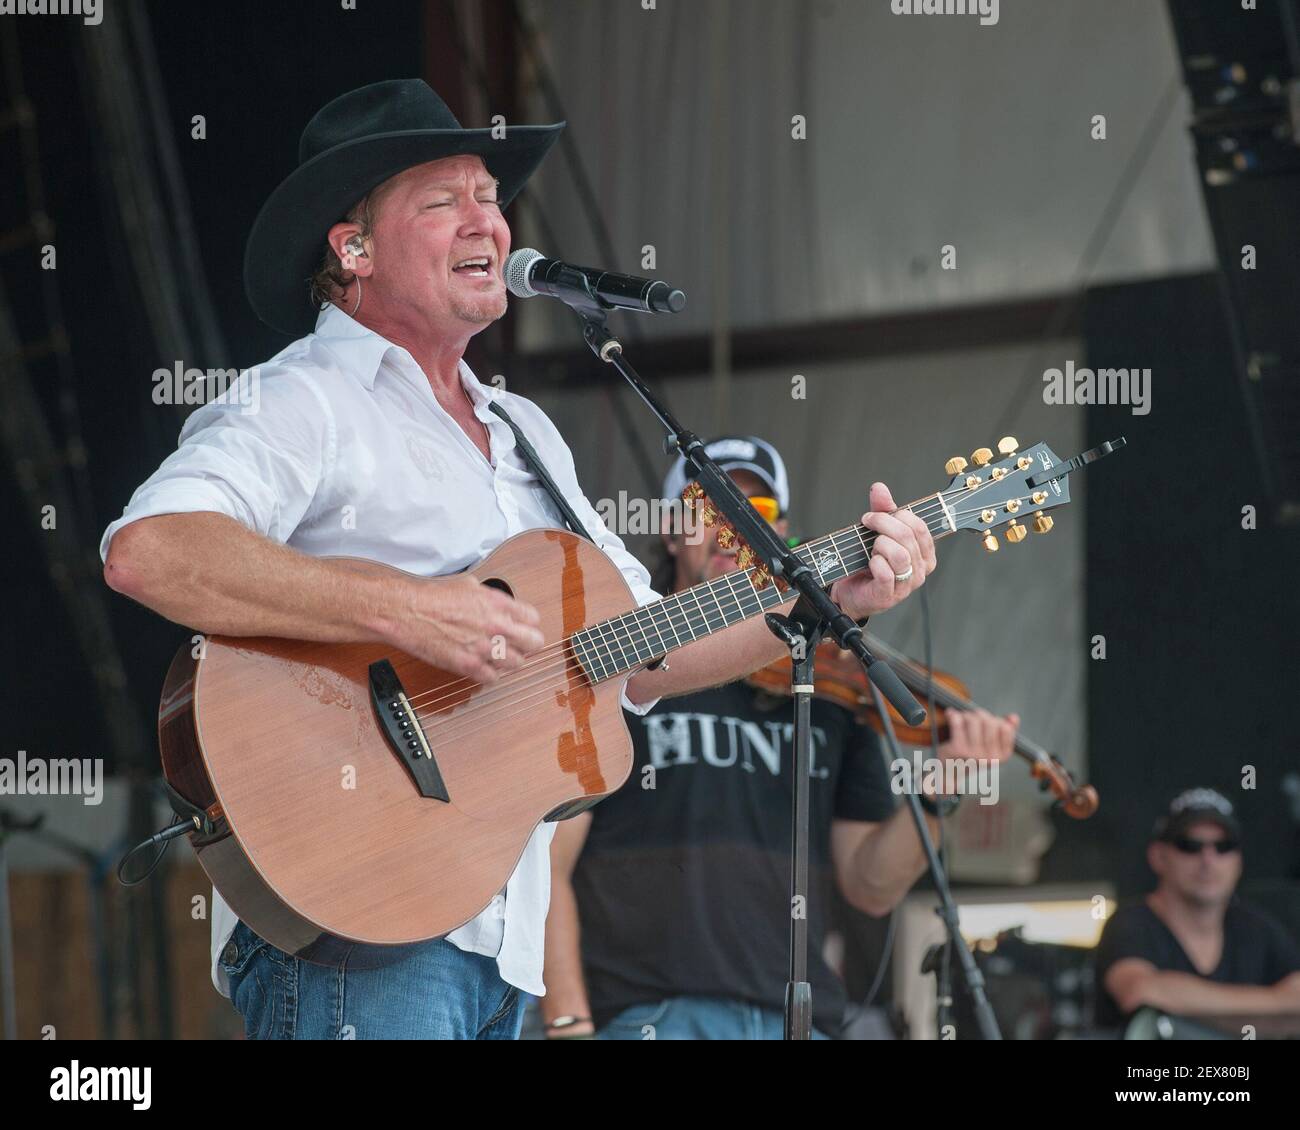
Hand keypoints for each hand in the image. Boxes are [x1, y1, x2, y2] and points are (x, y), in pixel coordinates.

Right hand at [381, 573, 544, 684]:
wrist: (407, 611)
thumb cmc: (432, 596)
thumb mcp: (469, 584)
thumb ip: (491, 598)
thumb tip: (501, 605)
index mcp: (498, 603)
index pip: (533, 618)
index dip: (527, 623)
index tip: (521, 627)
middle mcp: (496, 625)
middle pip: (534, 642)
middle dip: (527, 643)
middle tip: (517, 644)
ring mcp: (484, 647)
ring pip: (517, 664)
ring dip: (508, 661)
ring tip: (497, 656)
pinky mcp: (469, 665)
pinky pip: (493, 678)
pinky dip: (488, 675)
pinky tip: (480, 666)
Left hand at [829, 482, 936, 618]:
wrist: (850, 591)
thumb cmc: (868, 563)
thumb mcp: (877, 533)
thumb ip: (882, 511)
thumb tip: (879, 488)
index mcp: (924, 553)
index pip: (920, 527)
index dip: (896, 515)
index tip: (875, 514)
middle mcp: (919, 570)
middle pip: (908, 536)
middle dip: (883, 524)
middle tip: (867, 523)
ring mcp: (906, 585)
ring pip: (900, 555)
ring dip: (880, 545)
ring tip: (871, 548)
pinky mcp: (889, 595)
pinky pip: (886, 573)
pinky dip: (874, 563)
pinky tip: (869, 562)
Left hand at [937, 709, 1018, 780]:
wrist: (950, 771)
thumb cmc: (973, 755)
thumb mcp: (992, 746)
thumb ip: (1005, 731)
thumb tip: (1014, 717)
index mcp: (1002, 756)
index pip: (1006, 728)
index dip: (996, 720)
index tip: (987, 722)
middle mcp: (990, 757)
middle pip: (989, 722)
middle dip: (980, 715)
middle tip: (972, 717)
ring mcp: (974, 754)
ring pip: (973, 720)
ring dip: (966, 715)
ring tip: (962, 719)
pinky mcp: (958, 749)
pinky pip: (957, 722)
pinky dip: (953, 715)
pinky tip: (950, 715)